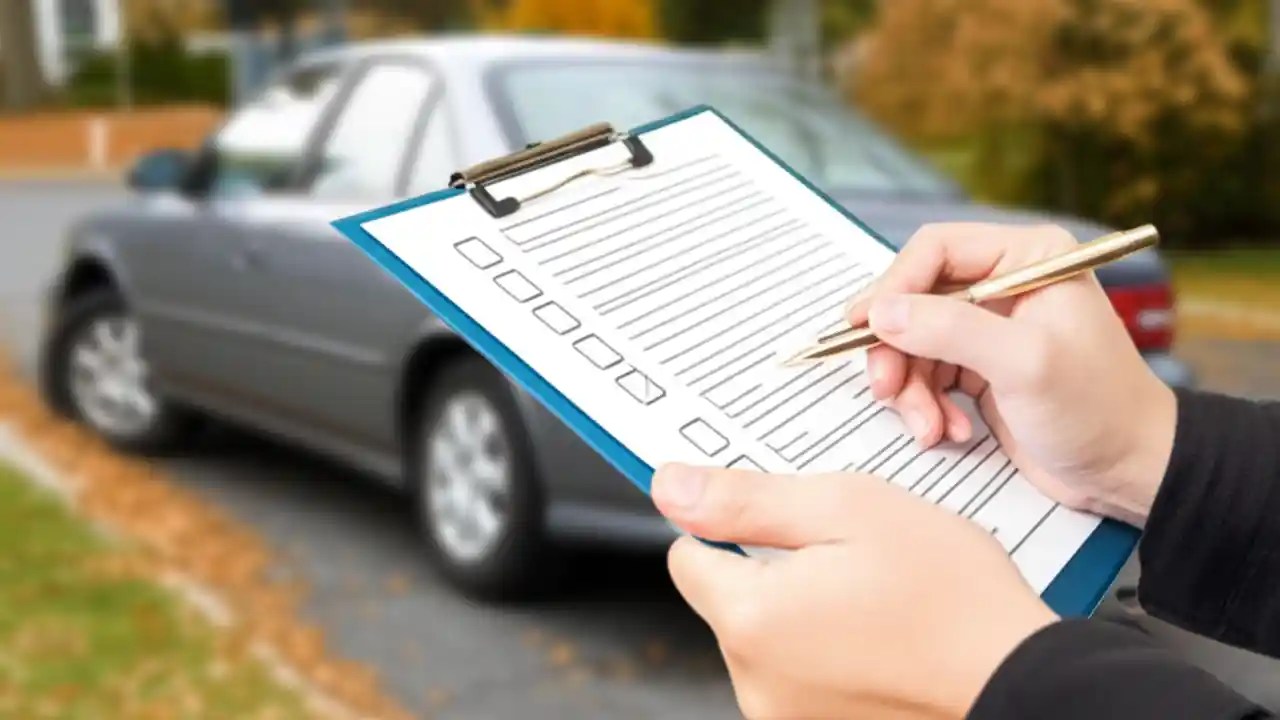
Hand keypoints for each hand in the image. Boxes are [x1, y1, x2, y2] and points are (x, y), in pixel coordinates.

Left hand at [653, 464, 1056, 718]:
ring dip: (800, 610)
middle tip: (843, 554)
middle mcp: (757, 682)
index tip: (773, 516)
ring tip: (868, 597)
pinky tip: (875, 634)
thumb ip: (745, 500)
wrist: (1021, 678)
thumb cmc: (950, 594)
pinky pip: (797, 672)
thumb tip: (669, 488)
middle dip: (770, 568)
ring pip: (763, 635)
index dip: (728, 525)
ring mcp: (786, 717)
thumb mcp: (845, 509)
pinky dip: (825, 650)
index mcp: (752, 619)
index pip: (686, 556)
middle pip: (725, 598)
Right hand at [848, 223, 1176, 525]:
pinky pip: (926, 376)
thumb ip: (949, 330)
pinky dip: (926, 406)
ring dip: (909, 388)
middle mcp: (1005, 284)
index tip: (864, 327)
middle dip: (896, 349)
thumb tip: (881, 312)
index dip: (893, 287)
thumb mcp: (1024, 363)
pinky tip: (949, 431)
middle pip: (914, 299)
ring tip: (928, 426)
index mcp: (1027, 258)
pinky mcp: (980, 368)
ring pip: (913, 342)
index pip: (934, 251)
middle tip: (885, 388)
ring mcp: (990, 328)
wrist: (1129, 471)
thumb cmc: (1099, 409)